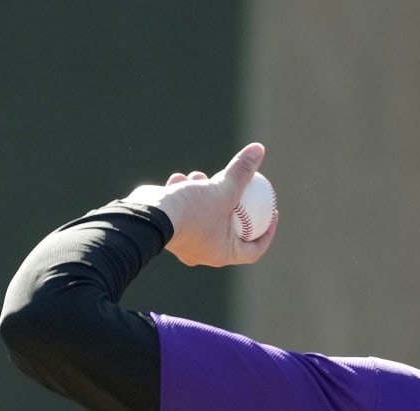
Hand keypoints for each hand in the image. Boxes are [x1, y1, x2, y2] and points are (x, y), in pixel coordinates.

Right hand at [123, 142, 276, 266]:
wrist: (147, 216)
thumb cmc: (190, 210)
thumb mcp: (223, 189)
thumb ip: (241, 172)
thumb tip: (259, 150)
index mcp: (222, 252)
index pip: (254, 249)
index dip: (268, 232)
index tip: (272, 211)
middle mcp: (204, 251)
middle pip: (229, 228)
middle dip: (233, 204)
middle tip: (239, 188)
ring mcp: (185, 241)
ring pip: (204, 215)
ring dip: (205, 193)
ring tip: (200, 176)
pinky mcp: (170, 228)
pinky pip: (182, 211)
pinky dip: (183, 193)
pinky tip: (179, 179)